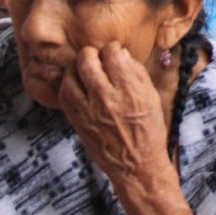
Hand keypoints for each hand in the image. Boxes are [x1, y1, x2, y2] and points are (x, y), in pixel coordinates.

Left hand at [58, 42, 175, 188]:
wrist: (136, 165)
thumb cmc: (148, 129)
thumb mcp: (151, 97)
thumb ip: (136, 72)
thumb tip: (120, 53)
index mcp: (130, 90)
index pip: (113, 53)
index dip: (113, 49)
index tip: (115, 53)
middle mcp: (107, 98)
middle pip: (87, 60)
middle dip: (91, 53)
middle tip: (97, 58)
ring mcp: (88, 111)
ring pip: (71, 75)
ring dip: (77, 68)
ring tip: (84, 71)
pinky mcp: (77, 121)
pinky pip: (64, 94)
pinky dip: (69, 85)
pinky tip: (77, 85)